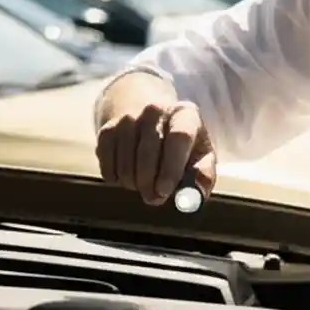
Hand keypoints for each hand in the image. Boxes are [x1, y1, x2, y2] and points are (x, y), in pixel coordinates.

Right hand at [96, 82, 216, 205]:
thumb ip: (203, 176)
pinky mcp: (107, 130)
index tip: (165, 191)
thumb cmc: (182, 147)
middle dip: (149, 184)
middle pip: (148, 152)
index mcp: (185, 114)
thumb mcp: (200, 156)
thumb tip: (193, 196)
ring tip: (145, 184)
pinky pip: (108, 166)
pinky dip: (117, 179)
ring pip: (126, 163)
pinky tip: (129, 175)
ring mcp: (128, 118)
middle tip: (154, 199)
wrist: (151, 121)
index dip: (171, 168)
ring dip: (134, 184)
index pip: (179, 137)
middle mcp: (155, 110)